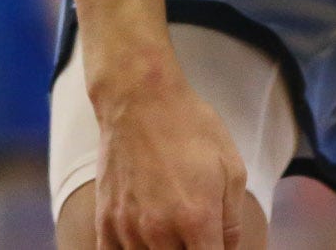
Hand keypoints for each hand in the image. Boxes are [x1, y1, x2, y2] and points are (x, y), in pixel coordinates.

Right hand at [91, 69, 248, 249]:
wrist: (141, 101)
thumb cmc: (192, 129)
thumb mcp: (231, 167)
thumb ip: (231, 218)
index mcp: (197, 219)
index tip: (215, 246)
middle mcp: (159, 231)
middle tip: (196, 234)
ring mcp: (127, 229)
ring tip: (173, 233)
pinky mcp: (104, 222)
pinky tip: (143, 241)